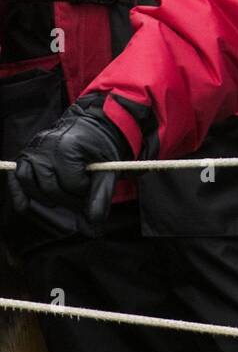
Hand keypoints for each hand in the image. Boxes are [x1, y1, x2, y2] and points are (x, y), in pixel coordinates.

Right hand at [11, 103, 130, 226]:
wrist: (92, 125)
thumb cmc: (100, 148)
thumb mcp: (107, 169)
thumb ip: (100, 197)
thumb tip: (93, 226)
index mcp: (68, 147)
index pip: (72, 184)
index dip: (84, 191)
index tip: (91, 185)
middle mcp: (45, 147)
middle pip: (51, 188)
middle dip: (67, 199)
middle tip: (80, 196)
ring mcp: (33, 150)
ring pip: (31, 185)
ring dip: (46, 198)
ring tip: (61, 198)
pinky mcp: (26, 154)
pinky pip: (16, 178)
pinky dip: (19, 194)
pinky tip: (25, 207)